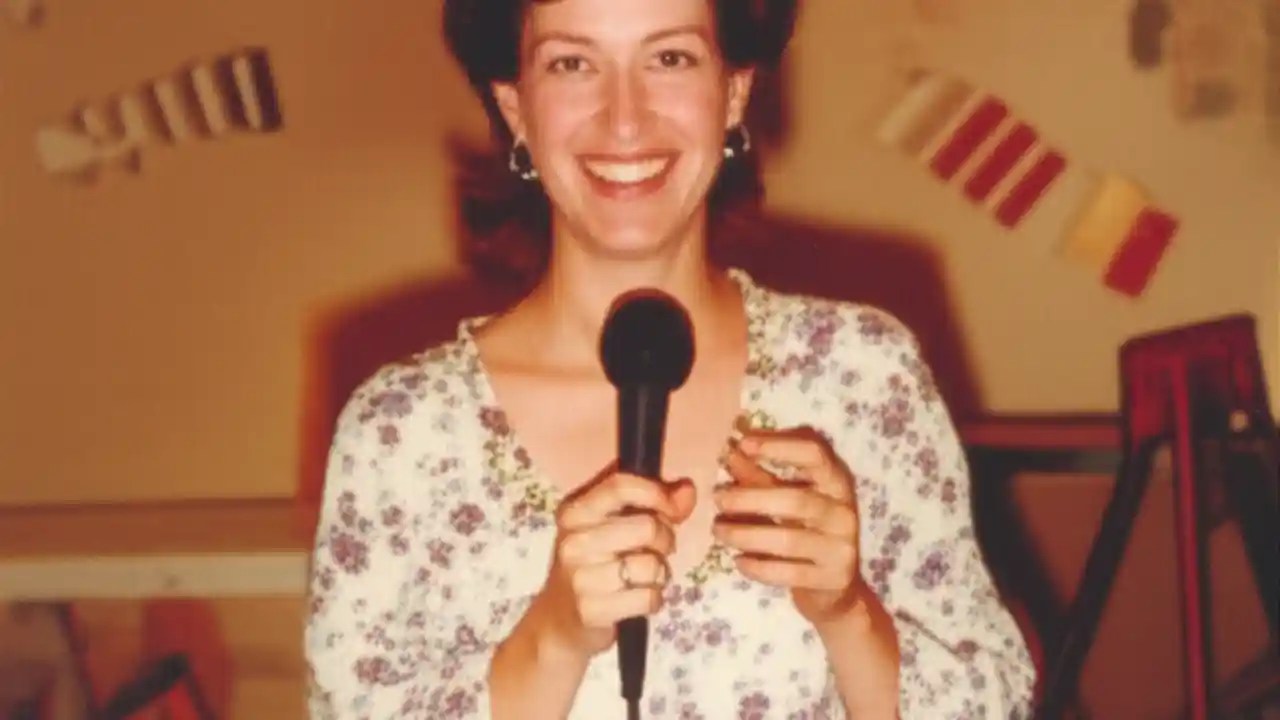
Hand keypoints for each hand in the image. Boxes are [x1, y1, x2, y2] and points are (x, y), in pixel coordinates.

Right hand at [534, 468, 695, 659]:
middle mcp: (573, 541)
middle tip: (655, 550)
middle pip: (647, 527)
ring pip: (651, 565)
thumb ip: (652, 503)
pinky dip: (654, 599)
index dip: (656, 493)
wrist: (559, 619)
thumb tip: (687, 490)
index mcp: (574, 512)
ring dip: (660, 573)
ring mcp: (580, 577)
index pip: (621, 486)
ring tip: (644, 576)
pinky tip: (639, 598)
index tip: (672, 508)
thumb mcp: (612, 526)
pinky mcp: (592, 610)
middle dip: (665, 539)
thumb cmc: (593, 564)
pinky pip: (649, 597)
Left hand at [714, 427, 865, 624]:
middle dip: (750, 498)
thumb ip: (760, 476)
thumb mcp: (787, 498)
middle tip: (718, 498)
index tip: (743, 445)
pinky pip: (787, 573)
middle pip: (796, 500)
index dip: (779, 446)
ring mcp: (841, 547)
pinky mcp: (832, 579)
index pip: (814, 454)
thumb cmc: (805, 532)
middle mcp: (843, 511)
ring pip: (788, 540)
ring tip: (718, 530)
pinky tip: (738, 561)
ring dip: (746, 534)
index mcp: (836, 482)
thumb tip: (730, 450)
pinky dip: (758, 567)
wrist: (834, 588)